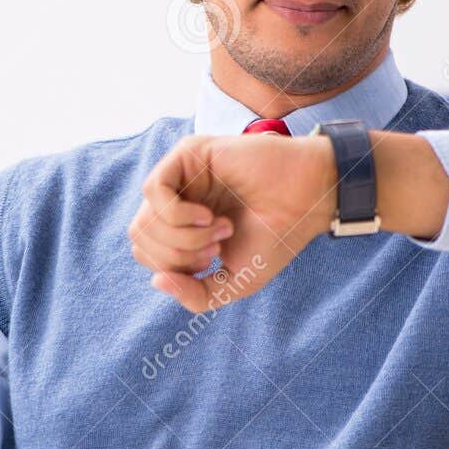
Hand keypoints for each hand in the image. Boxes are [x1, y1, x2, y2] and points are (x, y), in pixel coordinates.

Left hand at [129, 132, 336, 311]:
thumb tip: (156, 281)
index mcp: (181, 226)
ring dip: (183, 237)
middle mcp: (176, 199)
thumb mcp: (234, 281)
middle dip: (177, 255)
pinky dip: (178, 216)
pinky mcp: (187, 153)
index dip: (175, 267)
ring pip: (144, 218)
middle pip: (140, 238)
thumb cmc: (275, 236)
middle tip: (217, 246)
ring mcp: (180, 175)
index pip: (147, 253)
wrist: (307, 200)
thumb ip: (196, 295)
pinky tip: (209, 216)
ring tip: (221, 229)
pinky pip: (154, 191)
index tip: (215, 258)